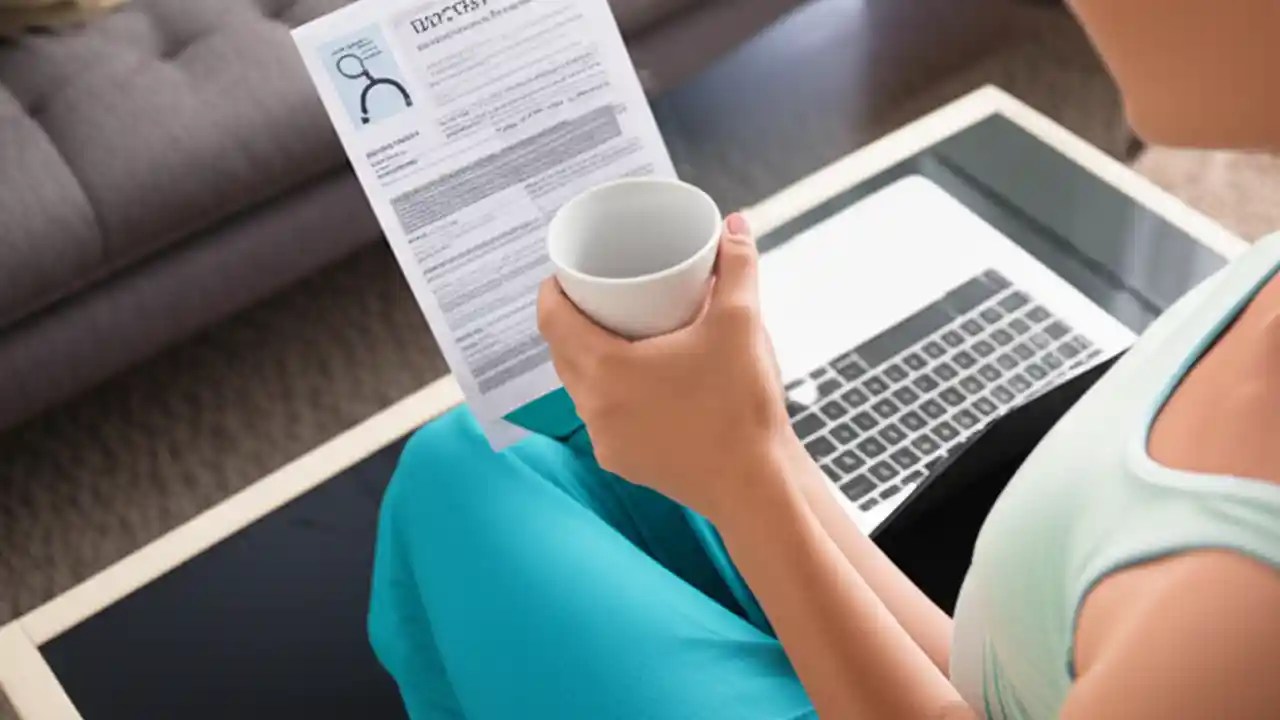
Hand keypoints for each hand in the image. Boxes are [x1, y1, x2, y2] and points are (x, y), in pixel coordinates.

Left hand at [537, 213, 799, 521]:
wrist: (756, 485)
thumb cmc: (741, 406)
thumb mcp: (741, 324)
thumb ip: (737, 268)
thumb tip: (735, 224)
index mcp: (605, 369)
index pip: (551, 320)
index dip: (552, 290)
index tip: (564, 273)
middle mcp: (594, 408)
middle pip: (561, 353)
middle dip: (571, 320)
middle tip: (595, 295)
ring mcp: (607, 441)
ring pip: (581, 387)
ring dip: (589, 357)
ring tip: (617, 332)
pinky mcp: (625, 462)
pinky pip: (603, 416)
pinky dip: (610, 392)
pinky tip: (637, 380)